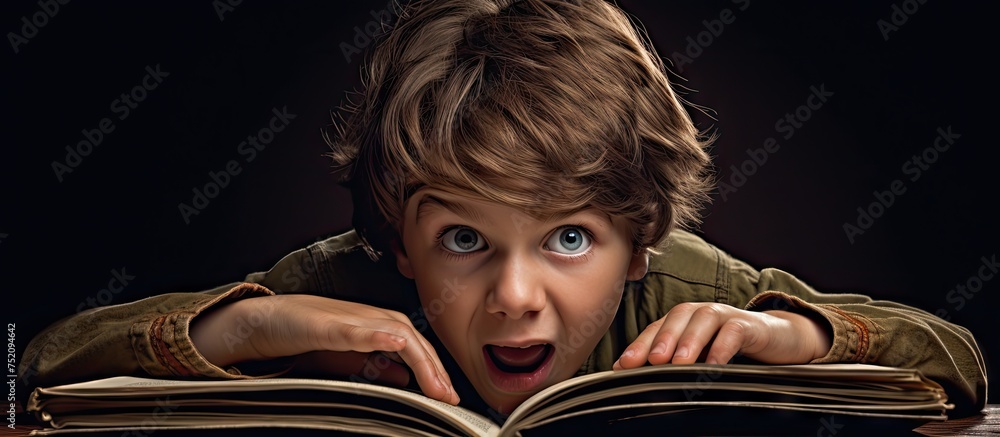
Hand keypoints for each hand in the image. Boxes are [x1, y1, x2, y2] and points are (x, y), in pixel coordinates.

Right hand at [190, 294, 458, 404]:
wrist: (262, 322)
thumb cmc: (301, 336)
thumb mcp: (346, 356)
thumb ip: (376, 364)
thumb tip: (407, 378)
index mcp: (374, 326)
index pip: (416, 346)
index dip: (435, 369)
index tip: (448, 396)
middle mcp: (367, 318)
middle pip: (412, 339)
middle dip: (434, 368)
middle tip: (448, 397)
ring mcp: (348, 319)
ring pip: (394, 332)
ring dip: (418, 357)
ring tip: (434, 382)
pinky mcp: (325, 324)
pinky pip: (355, 329)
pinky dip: (377, 336)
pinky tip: (395, 344)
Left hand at [612, 302, 830, 369]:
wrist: (776, 339)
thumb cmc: (730, 349)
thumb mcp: (699, 357)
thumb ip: (673, 364)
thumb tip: (637, 381)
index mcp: (684, 320)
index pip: (657, 328)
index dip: (639, 345)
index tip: (624, 366)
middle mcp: (701, 313)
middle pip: (677, 317)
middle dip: (661, 338)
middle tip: (651, 361)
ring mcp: (726, 315)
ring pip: (704, 319)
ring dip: (689, 340)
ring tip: (678, 363)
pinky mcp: (750, 325)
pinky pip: (734, 332)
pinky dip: (722, 346)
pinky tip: (714, 365)